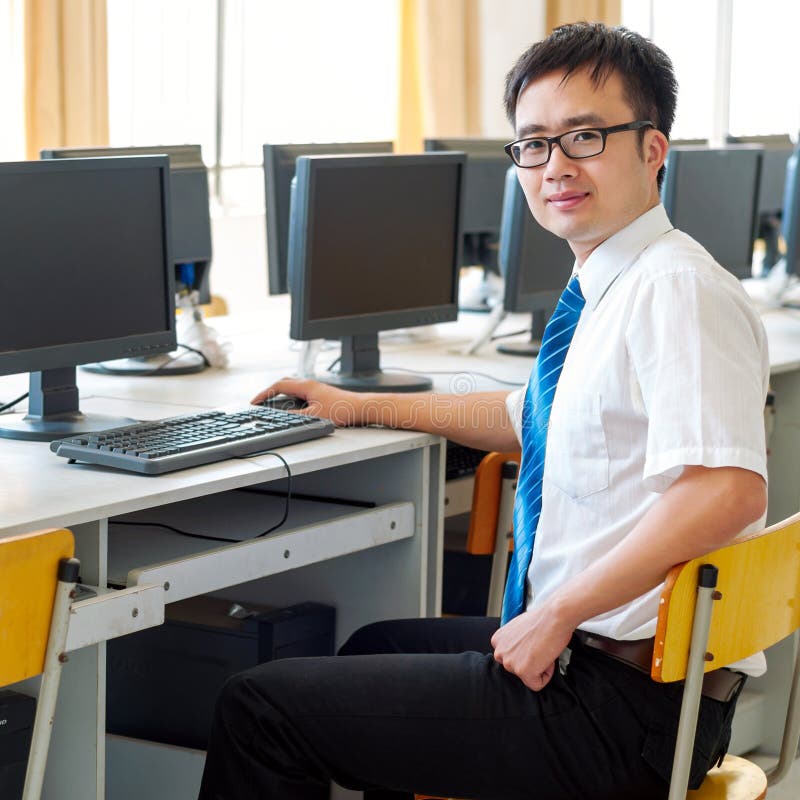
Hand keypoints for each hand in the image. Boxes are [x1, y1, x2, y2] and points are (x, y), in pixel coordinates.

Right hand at [251, 378, 365, 426]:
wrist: (361, 408)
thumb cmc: (343, 409)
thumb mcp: (314, 416)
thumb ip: (295, 417)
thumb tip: (280, 417)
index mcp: (306, 386)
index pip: (279, 386)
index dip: (264, 394)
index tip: (255, 401)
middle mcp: (310, 384)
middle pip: (284, 384)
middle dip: (270, 393)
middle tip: (261, 402)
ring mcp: (316, 389)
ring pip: (292, 388)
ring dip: (281, 395)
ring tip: (272, 406)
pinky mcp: (321, 394)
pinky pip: (300, 393)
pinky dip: (291, 399)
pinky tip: (291, 408)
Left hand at [490, 604, 573, 690]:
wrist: (555, 616)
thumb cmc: (542, 619)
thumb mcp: (518, 629)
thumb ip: (513, 642)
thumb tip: (520, 650)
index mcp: (497, 641)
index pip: (511, 658)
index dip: (526, 653)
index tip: (532, 643)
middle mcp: (500, 652)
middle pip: (518, 669)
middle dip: (531, 661)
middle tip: (539, 647)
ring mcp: (510, 663)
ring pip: (527, 677)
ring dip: (539, 667)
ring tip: (543, 650)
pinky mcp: (523, 671)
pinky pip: (537, 684)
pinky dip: (546, 674)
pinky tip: (547, 657)